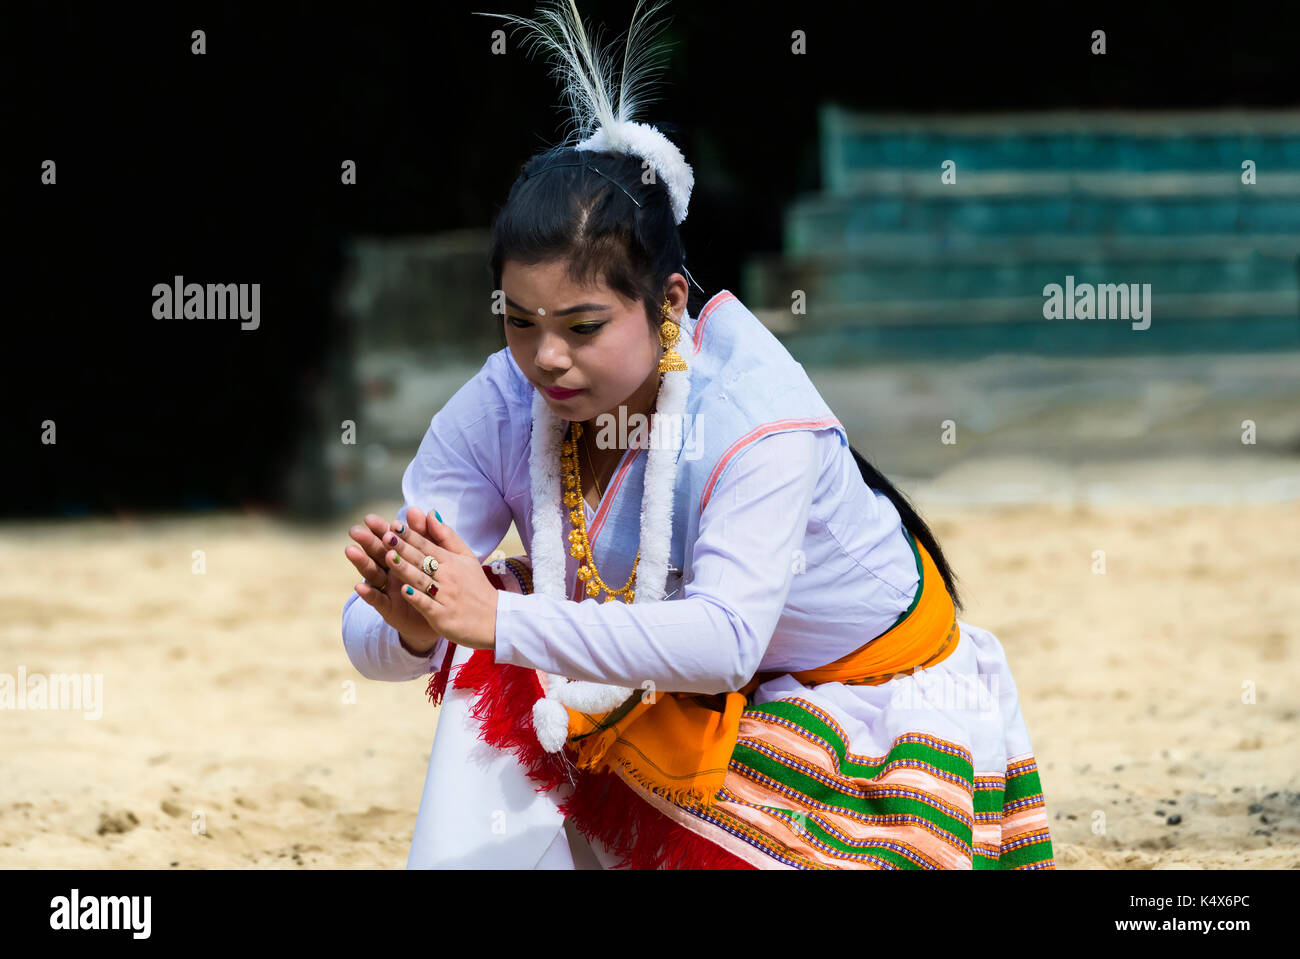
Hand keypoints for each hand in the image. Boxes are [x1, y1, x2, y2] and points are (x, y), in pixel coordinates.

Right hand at [346, 511, 440, 653]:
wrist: (443, 614)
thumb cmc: (437, 582)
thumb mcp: (437, 557)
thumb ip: (428, 534)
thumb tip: (423, 510)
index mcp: (402, 555)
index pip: (389, 539)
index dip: (380, 529)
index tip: (370, 519)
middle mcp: (391, 570)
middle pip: (377, 553)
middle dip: (366, 542)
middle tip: (354, 531)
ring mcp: (388, 589)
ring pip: (373, 573)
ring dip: (362, 563)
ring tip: (351, 551)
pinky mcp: (389, 608)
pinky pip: (378, 600)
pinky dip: (368, 594)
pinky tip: (359, 586)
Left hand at [380, 506, 498, 651]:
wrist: (494, 619)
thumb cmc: (476, 586)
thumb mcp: (466, 557)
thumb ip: (446, 536)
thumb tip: (430, 512)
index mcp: (451, 561)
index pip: (427, 545)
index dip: (410, 535)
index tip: (393, 525)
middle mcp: (447, 576)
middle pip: (421, 560)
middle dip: (402, 547)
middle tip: (385, 535)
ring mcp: (444, 597)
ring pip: (421, 580)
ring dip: (404, 568)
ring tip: (388, 557)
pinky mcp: (442, 616)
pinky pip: (428, 605)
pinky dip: (417, 599)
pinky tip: (404, 591)